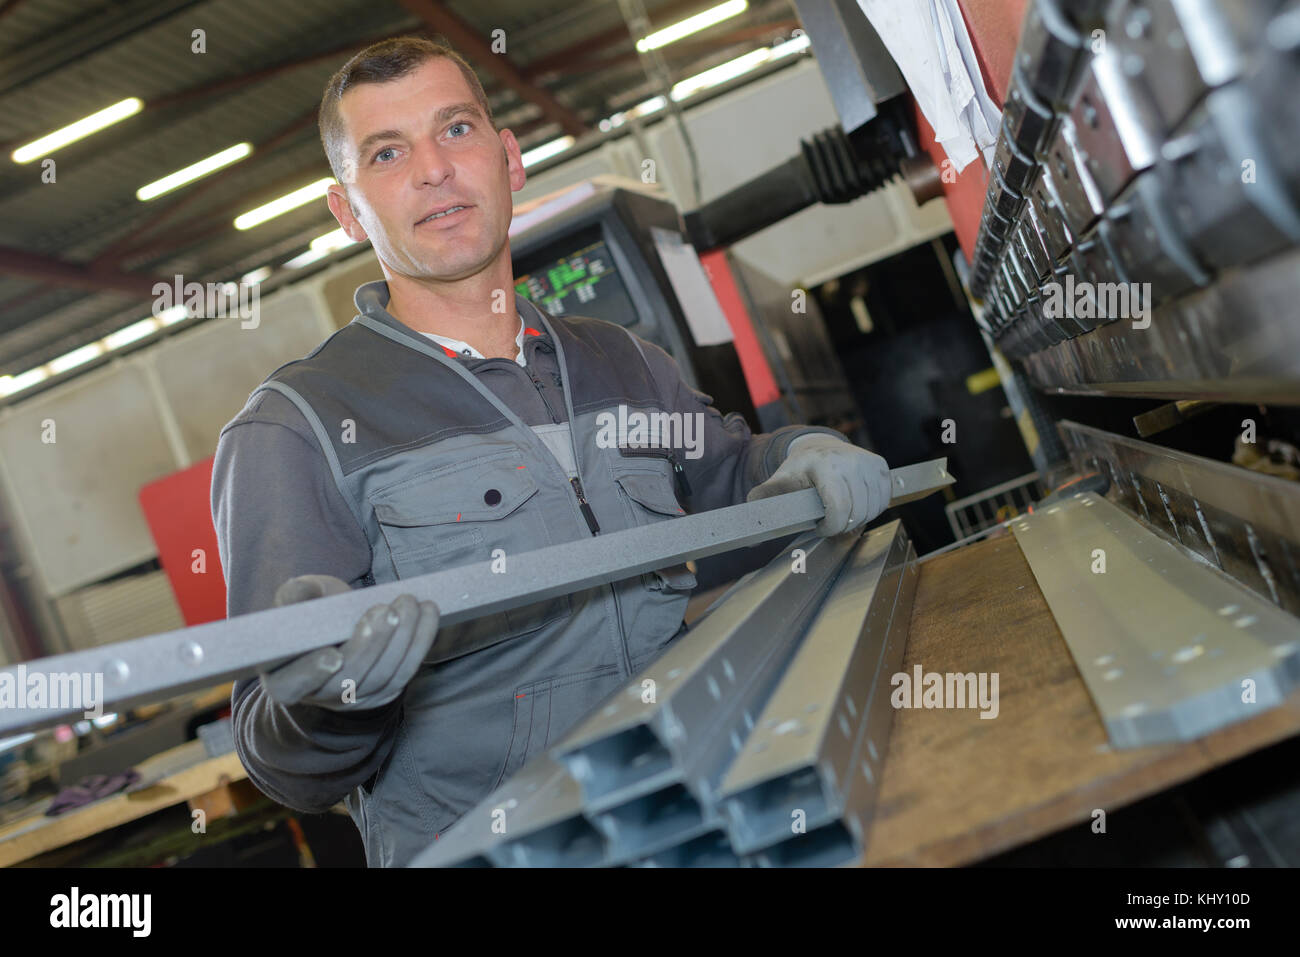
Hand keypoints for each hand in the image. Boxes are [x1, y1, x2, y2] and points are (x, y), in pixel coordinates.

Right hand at [260, 574, 439, 710]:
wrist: (341, 624)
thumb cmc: (313, 609)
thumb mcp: (299, 598)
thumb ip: (295, 595)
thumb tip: (297, 595)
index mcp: (282, 675)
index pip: (289, 686)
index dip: (310, 674)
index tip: (332, 655)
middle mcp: (317, 695)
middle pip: (345, 681)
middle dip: (369, 646)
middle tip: (384, 612)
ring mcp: (353, 698)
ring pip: (380, 678)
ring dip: (400, 640)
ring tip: (408, 605)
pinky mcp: (384, 692)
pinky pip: (405, 672)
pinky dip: (420, 641)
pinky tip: (428, 613)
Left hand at [746, 434, 890, 536]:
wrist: (817, 447)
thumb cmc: (798, 470)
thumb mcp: (778, 483)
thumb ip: (763, 503)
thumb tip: (750, 530)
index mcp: (824, 465)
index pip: (839, 508)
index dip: (831, 527)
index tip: (821, 528)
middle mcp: (850, 460)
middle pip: (856, 512)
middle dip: (842, 525)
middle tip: (829, 522)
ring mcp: (868, 462)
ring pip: (872, 509)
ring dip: (858, 519)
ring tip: (840, 513)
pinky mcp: (880, 466)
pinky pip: (884, 500)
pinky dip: (872, 509)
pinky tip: (856, 505)